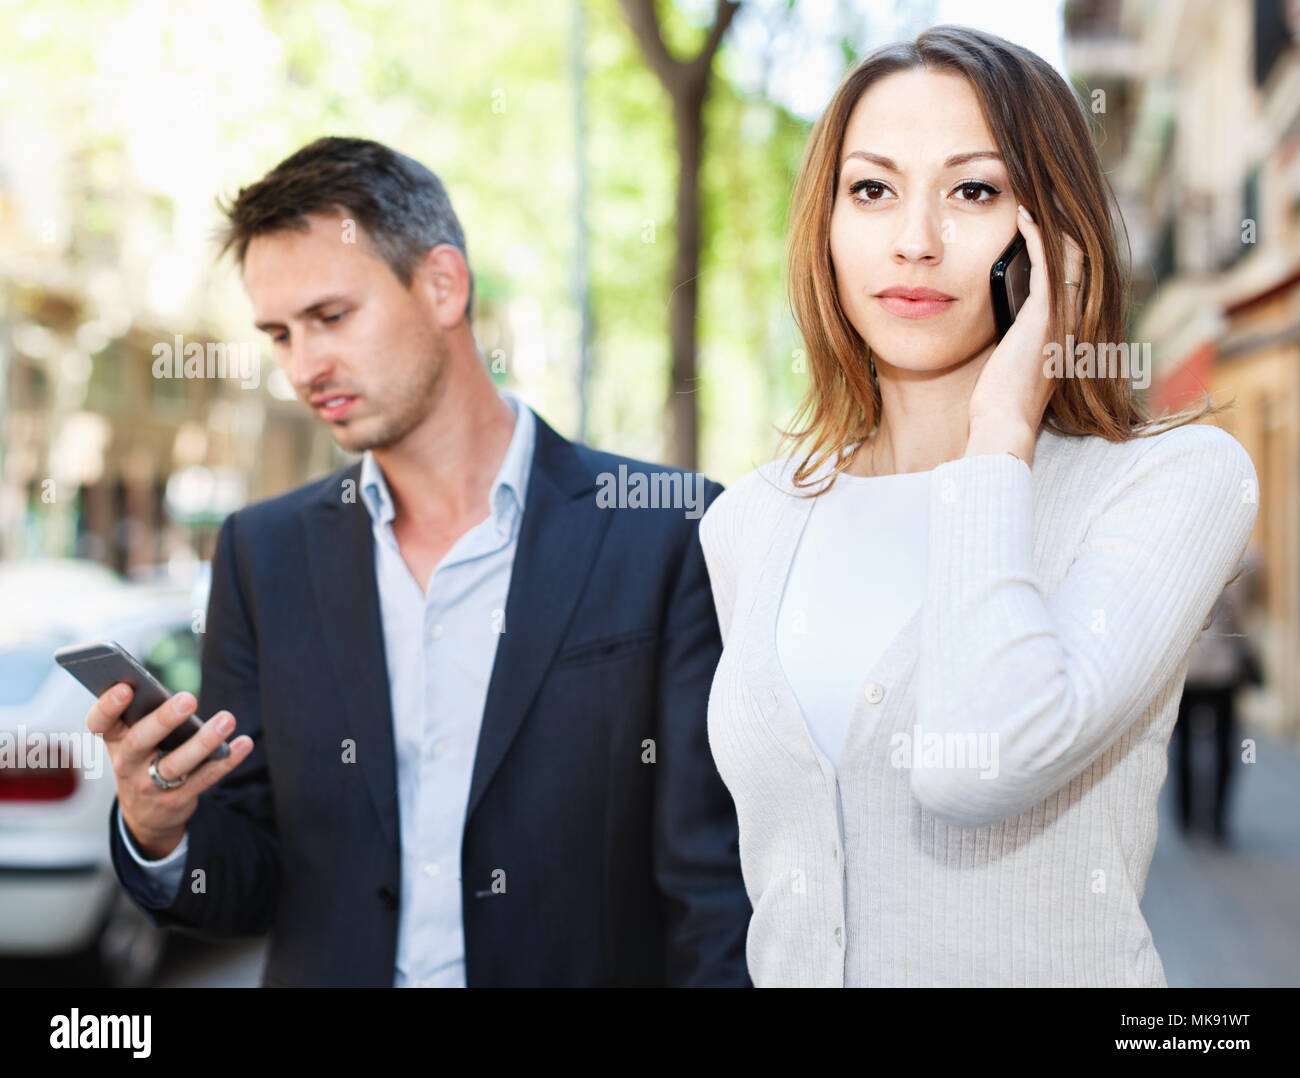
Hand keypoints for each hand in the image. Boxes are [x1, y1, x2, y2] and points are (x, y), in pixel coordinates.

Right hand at [86, 684, 253, 858]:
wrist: (145, 814)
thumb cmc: (143, 759)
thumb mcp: (131, 740)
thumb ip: (144, 715)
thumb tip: (173, 691)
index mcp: (114, 741)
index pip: (100, 723)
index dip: (108, 706)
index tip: (126, 688)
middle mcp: (127, 763)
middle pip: (140, 740)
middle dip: (164, 719)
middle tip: (188, 699)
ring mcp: (150, 784)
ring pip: (176, 763)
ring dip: (204, 741)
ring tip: (227, 719)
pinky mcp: (176, 799)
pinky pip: (204, 778)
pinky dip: (226, 761)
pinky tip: (243, 743)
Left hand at [966, 202, 1085, 461]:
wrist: (1004, 424)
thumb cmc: (999, 401)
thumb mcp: (1012, 363)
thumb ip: (1017, 341)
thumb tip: (1004, 327)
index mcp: (1065, 330)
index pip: (1073, 277)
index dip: (1063, 246)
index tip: (1042, 221)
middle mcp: (1072, 320)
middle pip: (1079, 258)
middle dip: (1064, 226)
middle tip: (1044, 196)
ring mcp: (1063, 316)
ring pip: (1069, 254)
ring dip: (1052, 223)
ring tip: (1035, 196)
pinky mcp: (1046, 315)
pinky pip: (1049, 263)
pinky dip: (1037, 236)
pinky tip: (1023, 216)